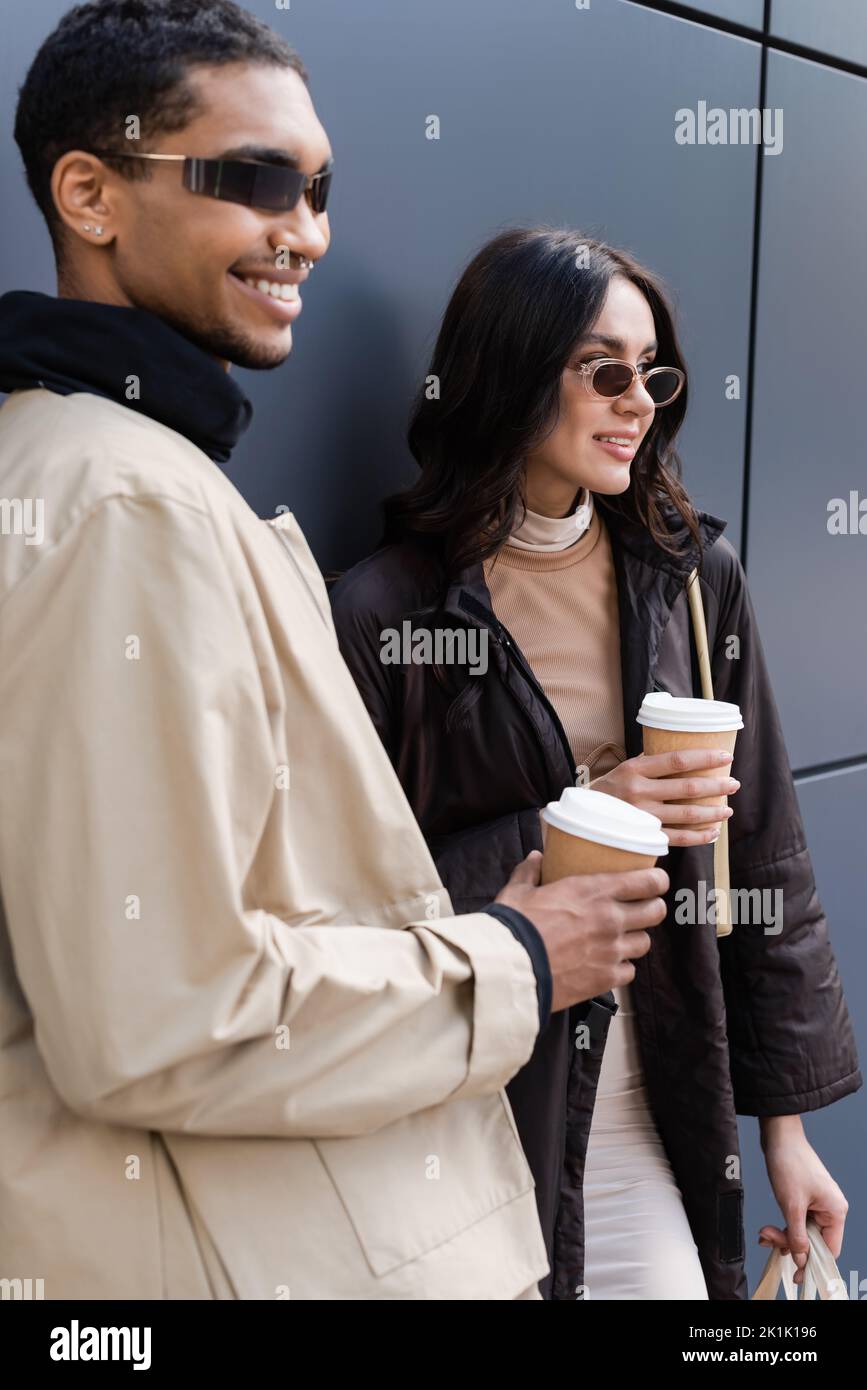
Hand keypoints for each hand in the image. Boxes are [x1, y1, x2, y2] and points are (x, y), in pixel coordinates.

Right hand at [494, 850, 668, 1011]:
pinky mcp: (606, 979)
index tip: (655, 881)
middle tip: (641, 908)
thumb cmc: (514, 927)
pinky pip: (629, 972)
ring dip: (635, 939)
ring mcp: (611, 951)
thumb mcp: (518, 892)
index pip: (648, 881)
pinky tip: (607, 964)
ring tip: (621, 938)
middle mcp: (610, 919)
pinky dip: (621, 968)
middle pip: (656, 911)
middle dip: (652, 908)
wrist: (509, 970)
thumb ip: (530, 872)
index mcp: (594, 892)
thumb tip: (535, 858)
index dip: (657, 880)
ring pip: (645, 943)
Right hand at [590, 748, 740, 847]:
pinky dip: (699, 836)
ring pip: (687, 814)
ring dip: (713, 812)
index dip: (705, 758)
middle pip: (688, 787)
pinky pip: (678, 838)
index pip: (678, 760)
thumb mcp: (622, 770)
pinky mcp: (644, 836)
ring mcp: (642, 816)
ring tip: (728, 809)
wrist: (582, 819)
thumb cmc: (607, 790)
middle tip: (734, 784)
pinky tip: (713, 833)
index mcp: (634, 769)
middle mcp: (639, 791)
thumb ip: (648, 764)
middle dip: (717, 786)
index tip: (726, 757)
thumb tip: (682, 756)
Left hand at [758, 1115, 848, 1287]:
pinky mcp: (805, 1198)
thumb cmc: (789, 1162)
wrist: (779, 1135)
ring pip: (802, 1232)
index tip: (796, 1275)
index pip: (829, 1249)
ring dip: (783, 1235)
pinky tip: (769, 1229)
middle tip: (768, 1239)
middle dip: (790, 1243)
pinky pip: (797, 1221)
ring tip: (764, 1232)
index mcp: (836, 1210)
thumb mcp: (791, 1205)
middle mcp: (831, 1208)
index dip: (813, 1264)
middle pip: (814, 1242)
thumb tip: (801, 1260)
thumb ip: (797, 1236)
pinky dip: (783, 1225)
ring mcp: (818, 1203)